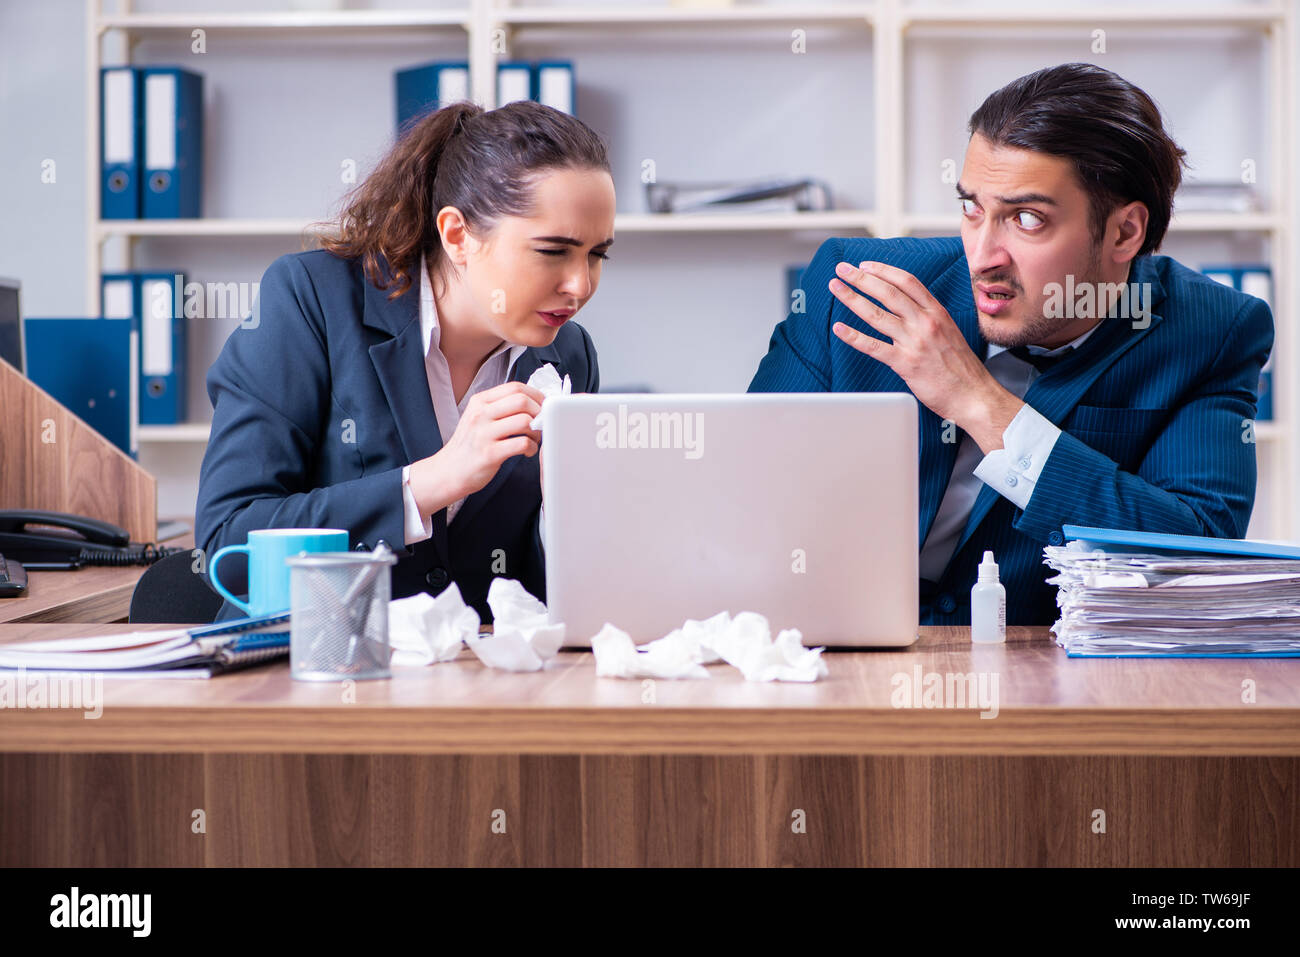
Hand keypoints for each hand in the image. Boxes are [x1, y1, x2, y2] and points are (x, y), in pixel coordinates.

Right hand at [407, 381, 544, 514]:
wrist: (448, 471)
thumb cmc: (469, 445)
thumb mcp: (478, 417)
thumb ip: (500, 407)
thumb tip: (531, 401)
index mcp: (480, 401)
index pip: (515, 387)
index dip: (536, 395)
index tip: (543, 407)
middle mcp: (481, 414)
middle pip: (522, 401)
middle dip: (539, 412)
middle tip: (540, 424)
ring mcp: (484, 434)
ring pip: (524, 421)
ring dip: (537, 432)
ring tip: (534, 439)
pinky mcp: (490, 454)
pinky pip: (521, 443)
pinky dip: (531, 448)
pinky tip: (527, 452)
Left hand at [828, 259, 1023, 452]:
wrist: (974, 395)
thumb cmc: (960, 368)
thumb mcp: (949, 332)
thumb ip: (928, 318)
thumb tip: (906, 308)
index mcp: (937, 312)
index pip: (907, 281)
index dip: (883, 270)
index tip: (865, 264)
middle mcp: (926, 323)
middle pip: (888, 292)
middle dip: (861, 278)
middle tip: (842, 269)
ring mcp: (915, 342)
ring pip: (877, 314)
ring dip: (852, 298)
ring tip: (835, 288)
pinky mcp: (906, 364)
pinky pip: (874, 347)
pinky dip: (854, 336)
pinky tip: (839, 329)